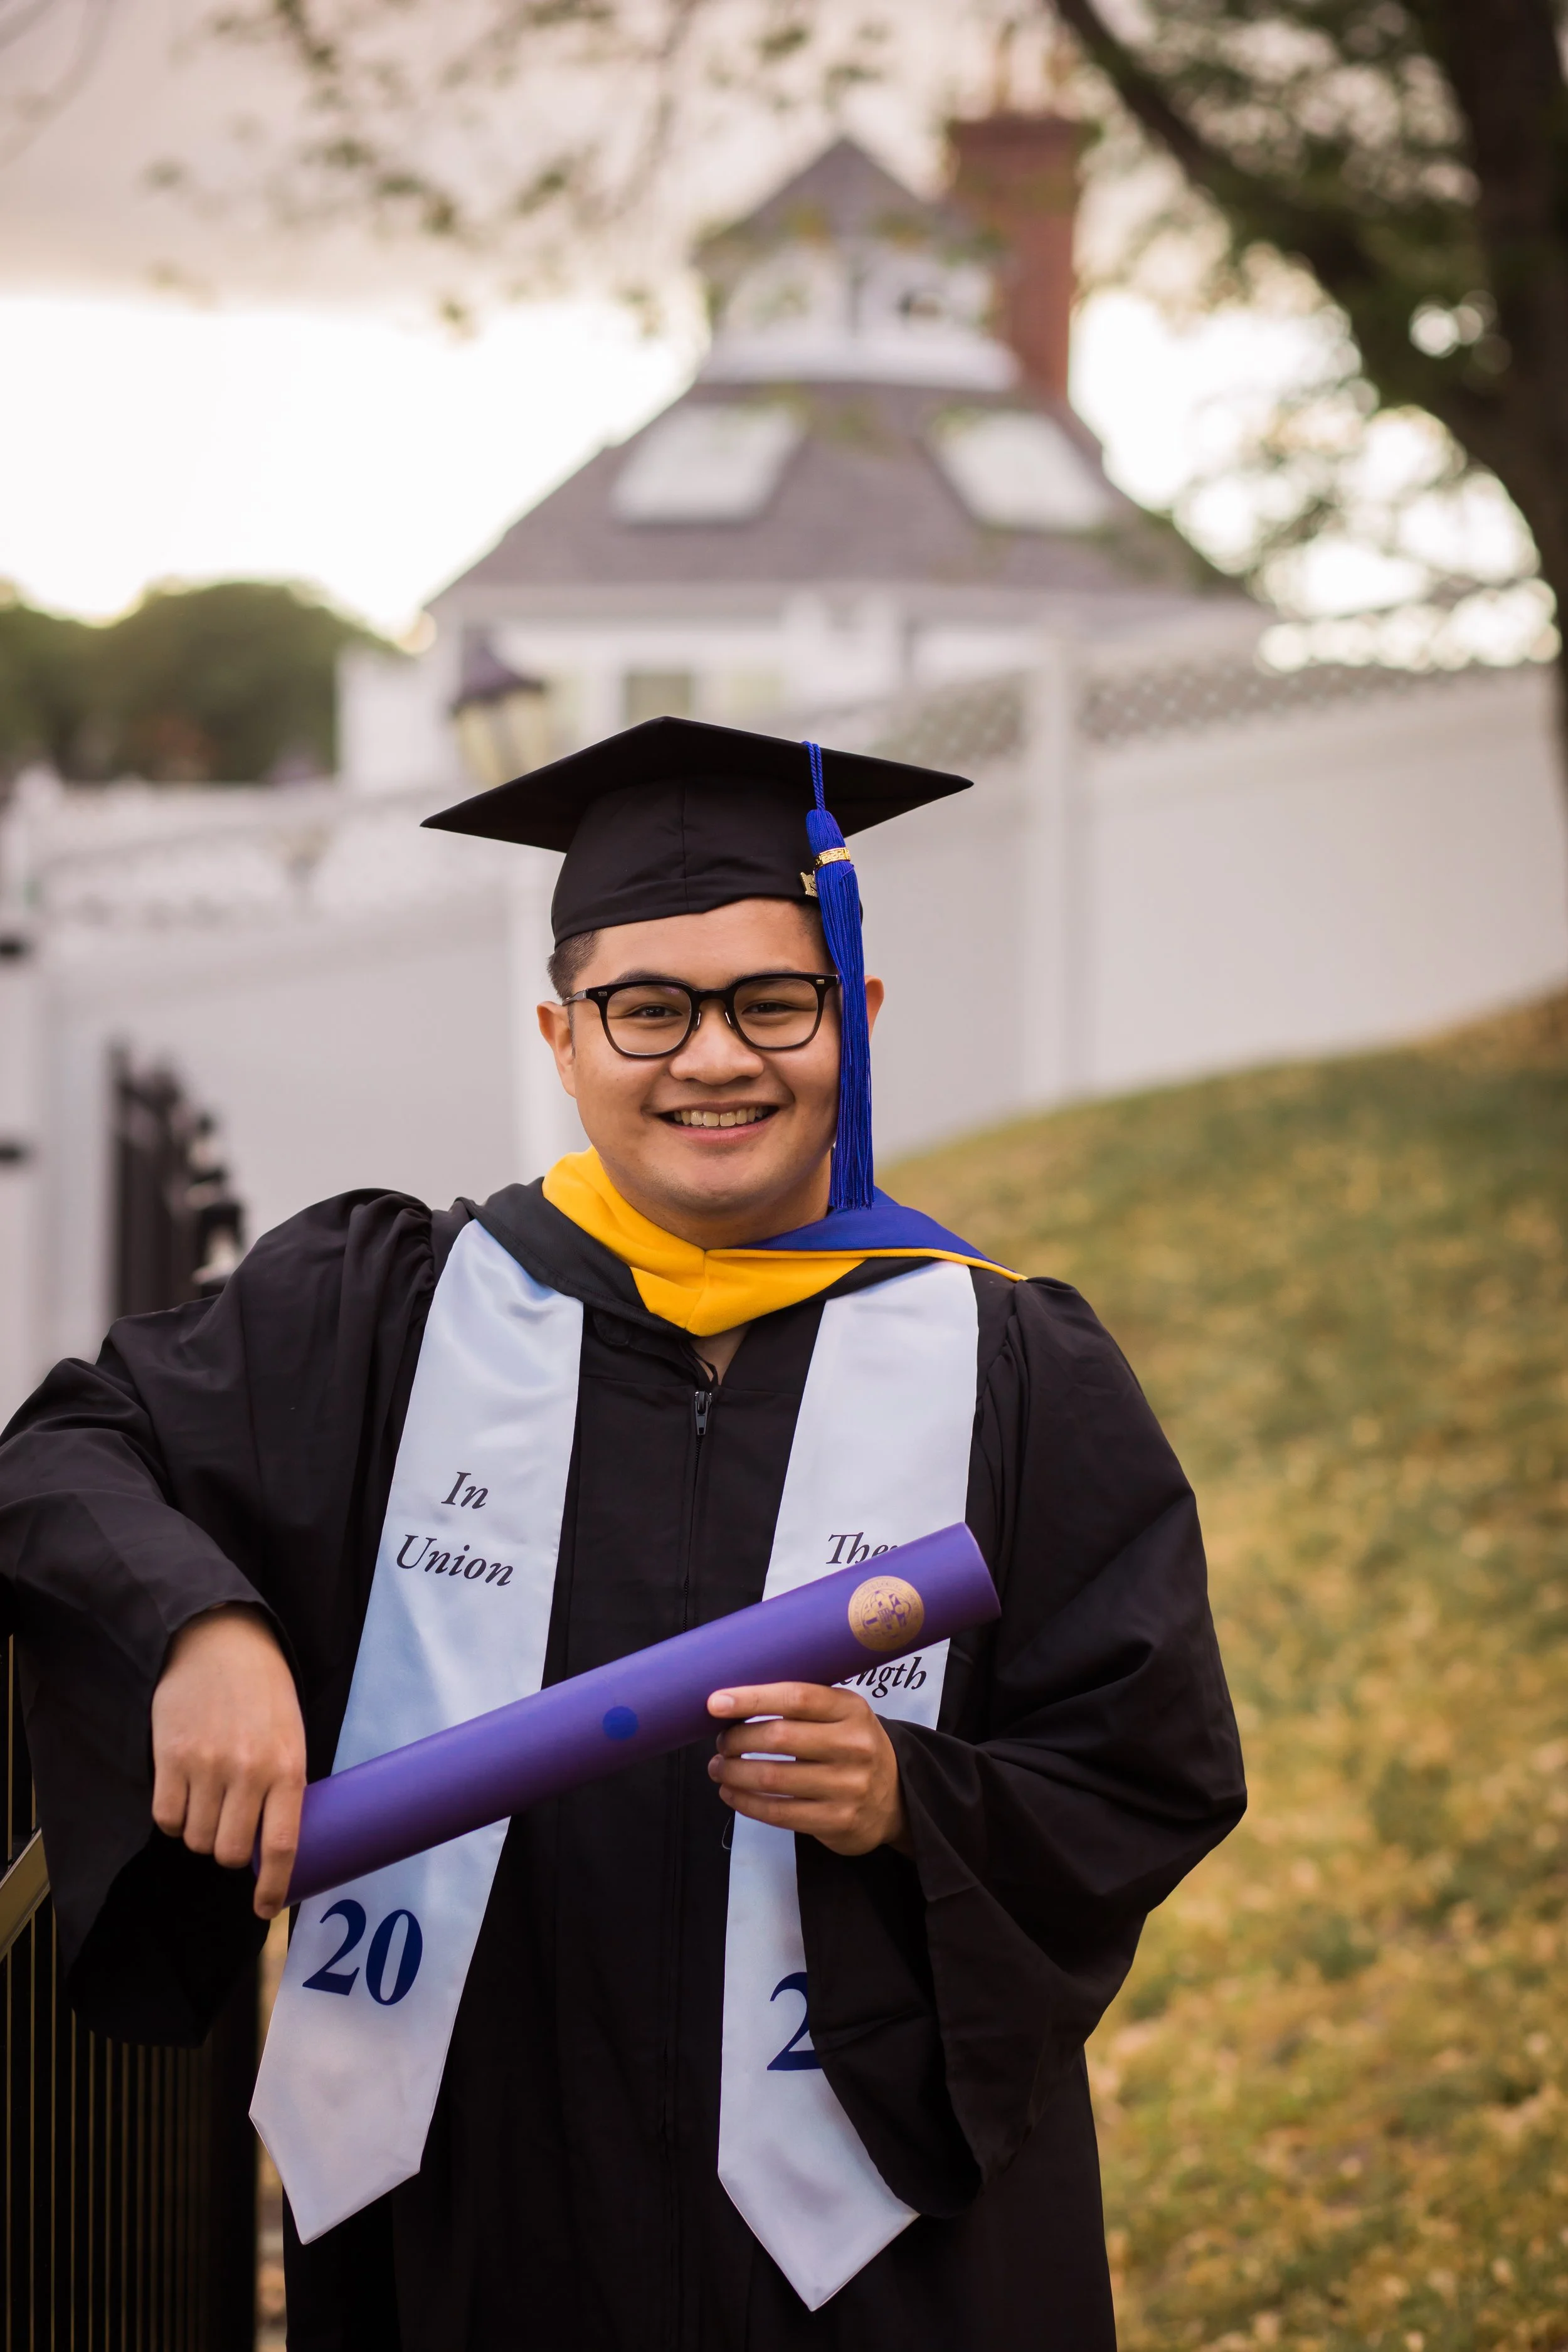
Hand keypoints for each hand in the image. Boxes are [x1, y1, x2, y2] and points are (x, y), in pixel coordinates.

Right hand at [151, 1604, 305, 1920]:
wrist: (219, 1640)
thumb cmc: (263, 1690)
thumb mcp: (292, 1734)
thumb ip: (284, 1784)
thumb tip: (273, 1842)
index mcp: (287, 1768)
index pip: (281, 1847)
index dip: (273, 1887)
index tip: (267, 1908)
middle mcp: (247, 1772)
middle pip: (228, 1852)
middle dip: (228, 1851)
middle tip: (230, 1828)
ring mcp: (206, 1766)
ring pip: (194, 1838)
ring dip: (199, 1831)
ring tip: (208, 1799)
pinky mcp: (169, 1758)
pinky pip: (165, 1818)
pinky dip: (173, 1816)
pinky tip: (184, 1792)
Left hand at [707, 1682, 909, 1857]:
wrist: (894, 1799)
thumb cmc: (851, 1747)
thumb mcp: (840, 1716)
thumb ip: (801, 1707)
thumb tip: (735, 1702)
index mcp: (852, 1709)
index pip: (797, 1698)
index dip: (752, 1698)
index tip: (716, 1703)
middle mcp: (855, 1746)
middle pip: (780, 1738)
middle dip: (737, 1740)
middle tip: (720, 1742)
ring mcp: (848, 1786)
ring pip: (773, 1778)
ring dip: (734, 1772)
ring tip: (718, 1768)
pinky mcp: (837, 1820)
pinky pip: (779, 1812)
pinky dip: (746, 1803)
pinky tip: (732, 1794)